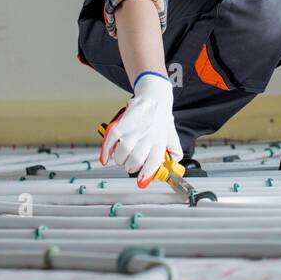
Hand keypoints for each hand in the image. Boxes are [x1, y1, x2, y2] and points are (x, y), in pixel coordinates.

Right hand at [99, 72, 182, 186]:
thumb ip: (174, 154)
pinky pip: (110, 141)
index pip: (153, 162)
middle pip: (136, 159)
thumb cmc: (162, 120)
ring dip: (120, 161)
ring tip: (123, 158)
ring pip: (122, 153)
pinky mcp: (121, 125)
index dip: (147, 174)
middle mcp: (146, 136)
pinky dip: (105, 152)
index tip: (142, 181)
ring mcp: (132, 130)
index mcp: (159, 141)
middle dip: (131, 168)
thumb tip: (171, 168)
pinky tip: (106, 159)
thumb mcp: (172, 137)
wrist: (154, 98)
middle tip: (131, 166)